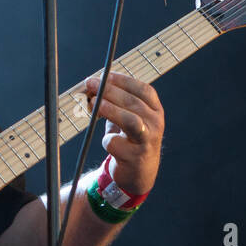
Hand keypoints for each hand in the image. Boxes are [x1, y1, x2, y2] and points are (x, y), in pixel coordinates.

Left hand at [83, 72, 163, 195]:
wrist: (139, 171)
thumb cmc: (129, 138)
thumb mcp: (126, 117)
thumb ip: (113, 102)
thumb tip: (90, 86)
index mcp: (155, 110)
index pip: (143, 90)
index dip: (123, 80)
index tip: (104, 75)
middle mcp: (155, 124)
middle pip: (132, 103)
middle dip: (109, 91)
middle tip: (90, 84)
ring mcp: (146, 140)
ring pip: (130, 121)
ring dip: (109, 109)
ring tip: (93, 103)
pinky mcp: (135, 157)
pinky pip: (116, 144)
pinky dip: (107, 139)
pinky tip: (108, 141)